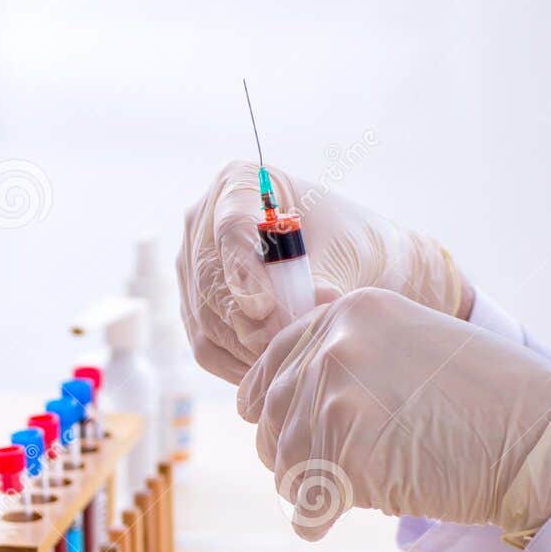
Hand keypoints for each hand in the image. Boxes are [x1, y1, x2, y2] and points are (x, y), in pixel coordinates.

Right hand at [178, 161, 469, 382]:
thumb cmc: (356, 248)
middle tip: (286, 345)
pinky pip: (206, 345)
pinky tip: (273, 368)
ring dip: (246, 346)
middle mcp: (203, 222)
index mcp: (238, 183)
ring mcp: (193, 267)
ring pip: (205, 316)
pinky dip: (238, 363)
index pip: (229, 228)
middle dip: (247, 320)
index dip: (242, 271)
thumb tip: (289, 315)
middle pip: (209, 278)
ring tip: (289, 358)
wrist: (357, 272)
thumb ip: (314, 282)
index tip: (263, 308)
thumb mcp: (345, 256)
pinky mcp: (196, 309)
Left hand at [238, 288, 550, 542]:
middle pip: (272, 417)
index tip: (270, 426)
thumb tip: (274, 392)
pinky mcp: (344, 456)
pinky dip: (312, 519)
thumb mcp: (411, 343)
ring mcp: (335, 401)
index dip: (267, 404)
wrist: (541, 438)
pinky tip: (325, 522)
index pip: (270, 365)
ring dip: (306, 485)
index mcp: (345, 313)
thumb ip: (348, 353)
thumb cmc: (487, 398)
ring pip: (283, 461)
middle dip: (290, 449)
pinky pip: (303, 501)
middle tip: (322, 471)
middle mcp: (332, 349)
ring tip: (347, 490)